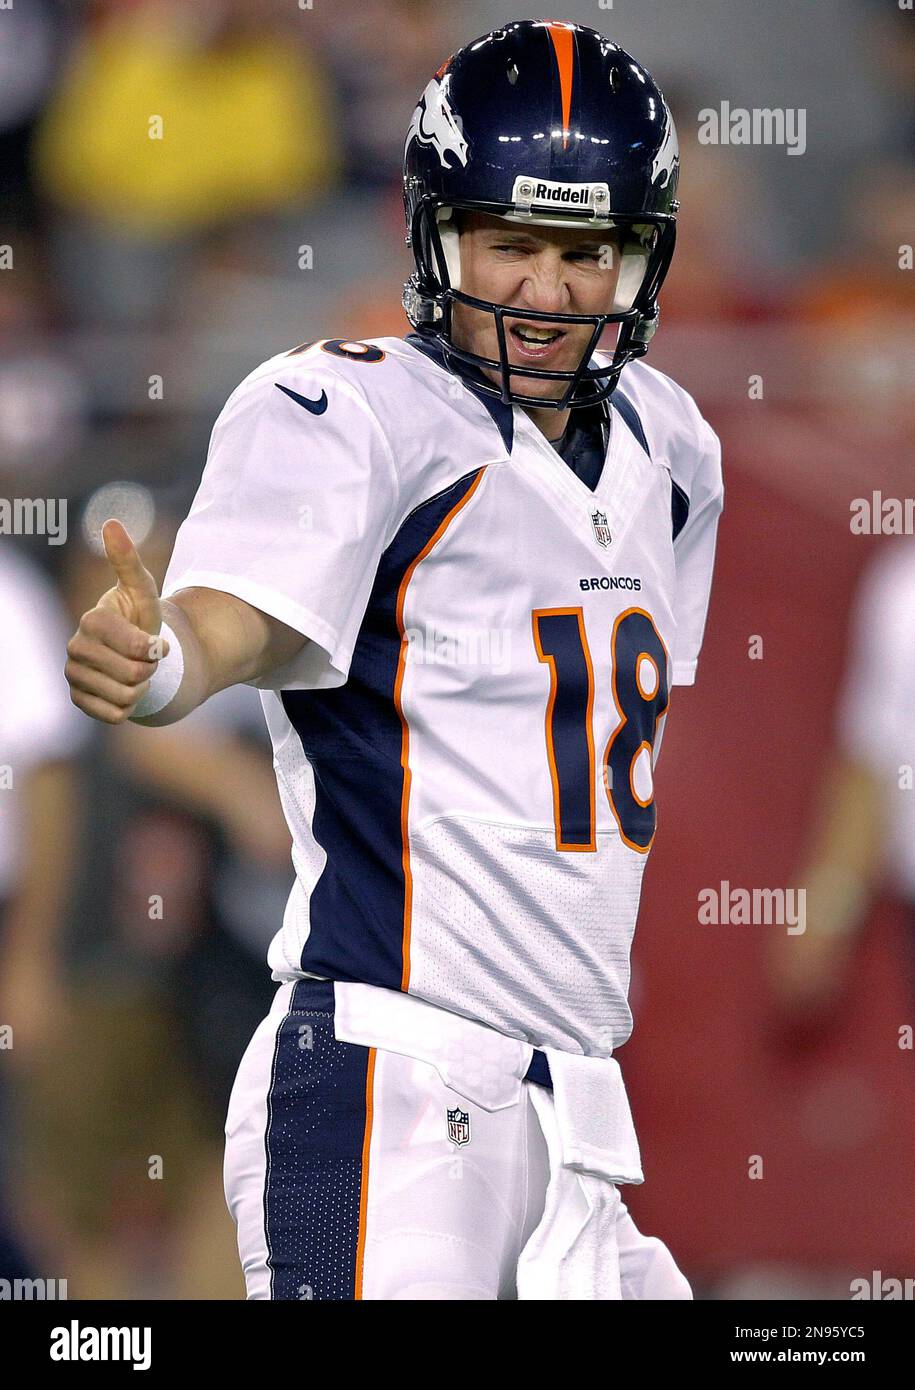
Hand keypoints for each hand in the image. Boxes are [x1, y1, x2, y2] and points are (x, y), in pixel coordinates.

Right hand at [65, 519, 167, 723]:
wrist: (132, 650)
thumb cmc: (139, 617)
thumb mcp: (143, 590)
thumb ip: (129, 560)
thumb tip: (111, 522)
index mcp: (91, 620)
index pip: (139, 649)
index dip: (157, 649)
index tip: (155, 640)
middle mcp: (74, 647)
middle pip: (133, 675)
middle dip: (150, 670)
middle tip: (145, 658)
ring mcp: (73, 675)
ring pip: (126, 697)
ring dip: (140, 688)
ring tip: (134, 671)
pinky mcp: (77, 700)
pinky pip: (115, 715)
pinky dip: (128, 707)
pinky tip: (122, 689)